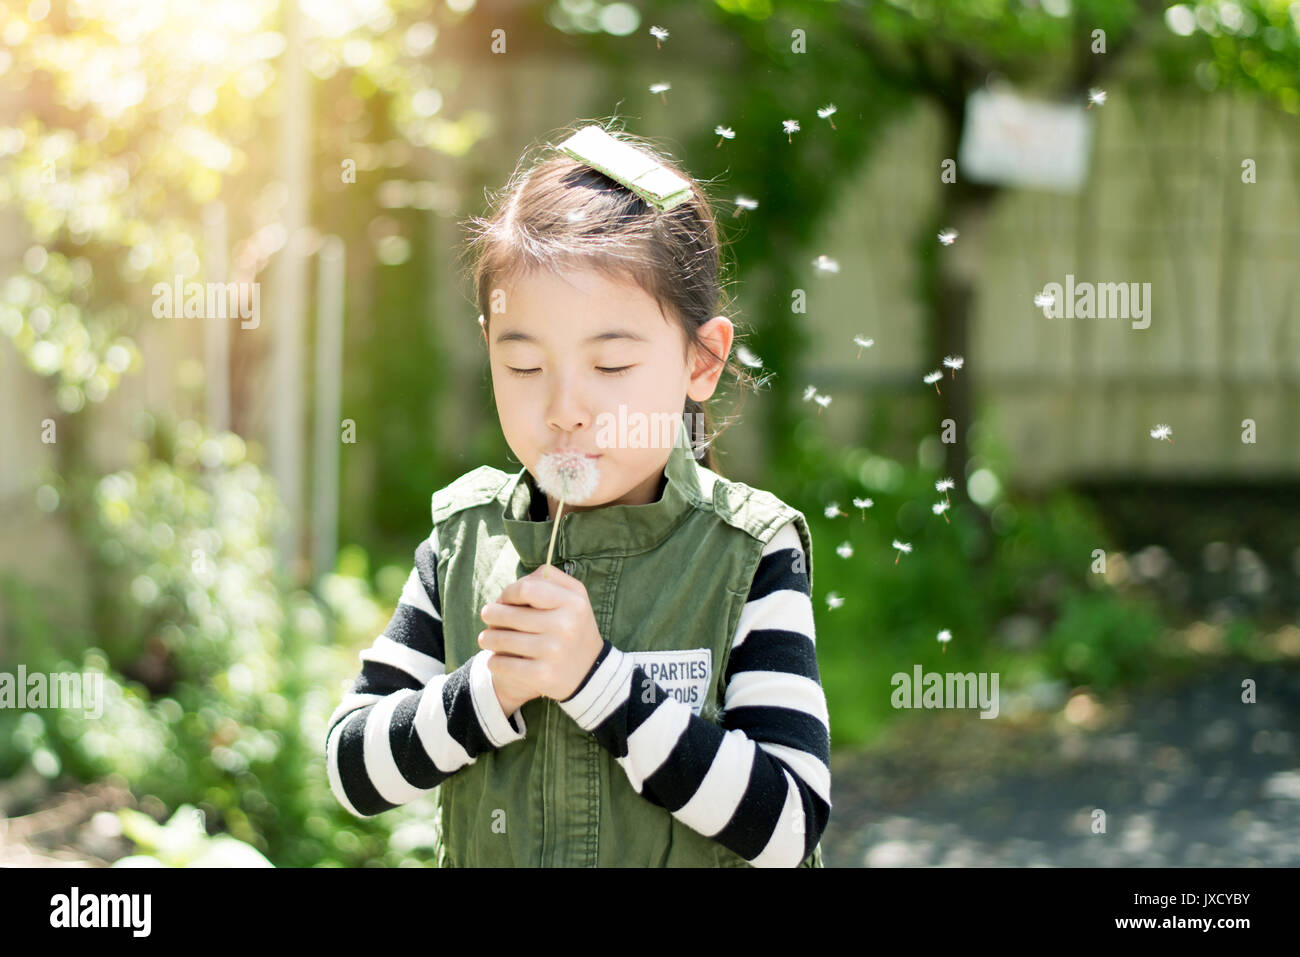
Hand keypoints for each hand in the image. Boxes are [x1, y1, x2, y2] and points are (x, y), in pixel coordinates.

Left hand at [478, 565, 604, 702]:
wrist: (591, 671)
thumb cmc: (574, 625)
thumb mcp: (574, 597)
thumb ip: (548, 578)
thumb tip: (518, 582)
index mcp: (573, 603)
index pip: (526, 589)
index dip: (508, 592)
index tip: (503, 599)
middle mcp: (565, 626)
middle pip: (510, 615)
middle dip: (491, 614)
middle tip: (486, 615)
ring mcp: (554, 652)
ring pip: (502, 640)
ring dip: (487, 638)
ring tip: (485, 638)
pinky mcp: (542, 676)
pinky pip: (503, 664)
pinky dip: (494, 661)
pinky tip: (495, 659)